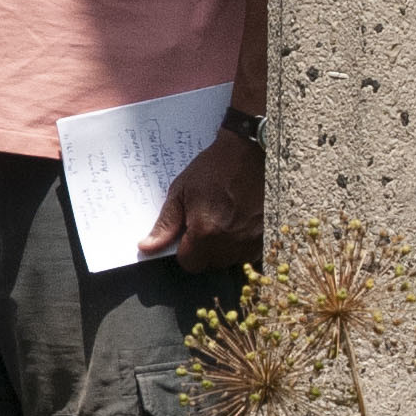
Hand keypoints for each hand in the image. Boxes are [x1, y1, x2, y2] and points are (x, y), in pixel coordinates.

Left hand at [142, 127, 264, 275]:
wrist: (251, 152)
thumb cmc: (214, 169)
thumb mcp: (181, 191)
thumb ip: (165, 224)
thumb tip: (147, 247)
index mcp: (206, 232)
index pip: (189, 263)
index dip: (185, 251)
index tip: (187, 235)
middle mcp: (231, 242)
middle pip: (211, 263)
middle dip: (204, 250)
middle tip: (207, 222)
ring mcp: (253, 241)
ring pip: (231, 259)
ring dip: (225, 247)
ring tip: (226, 218)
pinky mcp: (268, 236)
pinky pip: (250, 252)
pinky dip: (244, 242)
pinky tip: (241, 221)